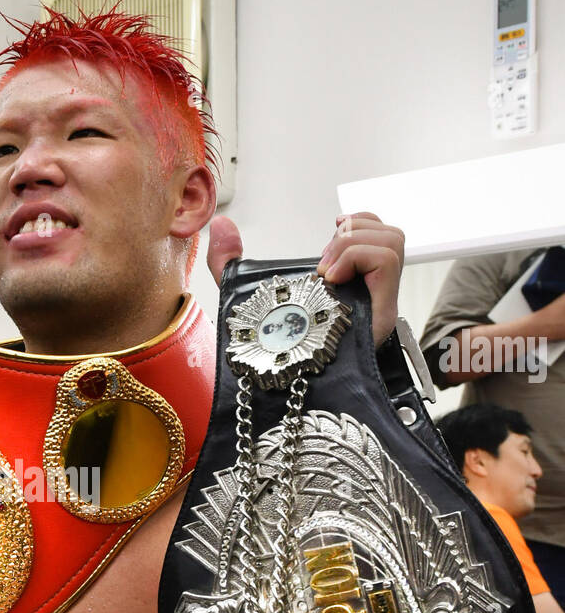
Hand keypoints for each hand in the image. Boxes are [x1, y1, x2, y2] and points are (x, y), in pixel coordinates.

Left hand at [207, 213, 404, 346]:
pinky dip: (356, 256)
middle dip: (355, 230)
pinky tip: (331, 279)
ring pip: (392, 242)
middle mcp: (369, 293)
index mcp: (348, 285)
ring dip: (353, 243)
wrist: (284, 389)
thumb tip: (220, 223)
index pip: (377, 234)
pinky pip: (387, 260)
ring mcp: (378, 302)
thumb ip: (230, 259)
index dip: (358, 222)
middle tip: (322, 262)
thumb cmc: (271, 347)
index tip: (329, 231)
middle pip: (389, 234)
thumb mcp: (247, 293)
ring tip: (325, 272)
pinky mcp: (381, 311)